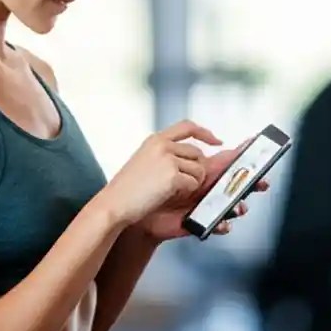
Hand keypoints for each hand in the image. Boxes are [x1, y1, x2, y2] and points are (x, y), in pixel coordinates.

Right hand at [96, 120, 221, 226]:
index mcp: (155, 140)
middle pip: (198, 154)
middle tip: (182, 185)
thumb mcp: (144, 161)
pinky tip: (168, 194)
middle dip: (197, 170)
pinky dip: (185, 192)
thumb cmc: (126, 188)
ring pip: (199, 170)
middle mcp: (163, 145)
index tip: (216, 141)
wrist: (114, 203)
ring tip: (170, 190)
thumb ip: (165, 154)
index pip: (187, 126)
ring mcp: (168, 159)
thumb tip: (191, 159)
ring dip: (192, 183)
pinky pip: (193, 184)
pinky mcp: (173, 175)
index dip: (205, 133)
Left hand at [139, 139, 272, 241]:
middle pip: (238, 184)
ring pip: (232, 204)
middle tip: (262, 183)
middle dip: (253, 183)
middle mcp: (207, 187)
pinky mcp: (199, 222)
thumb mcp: (167, 161)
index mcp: (202, 170)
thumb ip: (190, 155)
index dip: (247, 155)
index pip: (229, 161)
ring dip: (239, 206)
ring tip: (238, 207)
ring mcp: (204, 205)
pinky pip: (218, 224)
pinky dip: (222, 225)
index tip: (264, 149)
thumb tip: (213, 149)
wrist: (135, 211)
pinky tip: (221, 224)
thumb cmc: (148, 185)